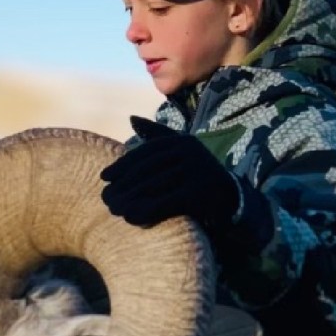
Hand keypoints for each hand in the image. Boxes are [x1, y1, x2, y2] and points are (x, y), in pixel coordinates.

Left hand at [99, 116, 240, 227]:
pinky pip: (167, 201)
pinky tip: (132, 217)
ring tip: (114, 209)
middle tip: (106, 198)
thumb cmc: (197, 176)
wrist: (230, 199)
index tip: (104, 177)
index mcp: (181, 141)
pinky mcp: (199, 193)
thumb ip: (157, 136)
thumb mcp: (180, 152)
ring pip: (155, 185)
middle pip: (148, 168)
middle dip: (124, 184)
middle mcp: (189, 152)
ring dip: (131, 198)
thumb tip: (132, 119)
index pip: (146, 152)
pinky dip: (147, 210)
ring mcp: (196, 171)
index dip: (123, 164)